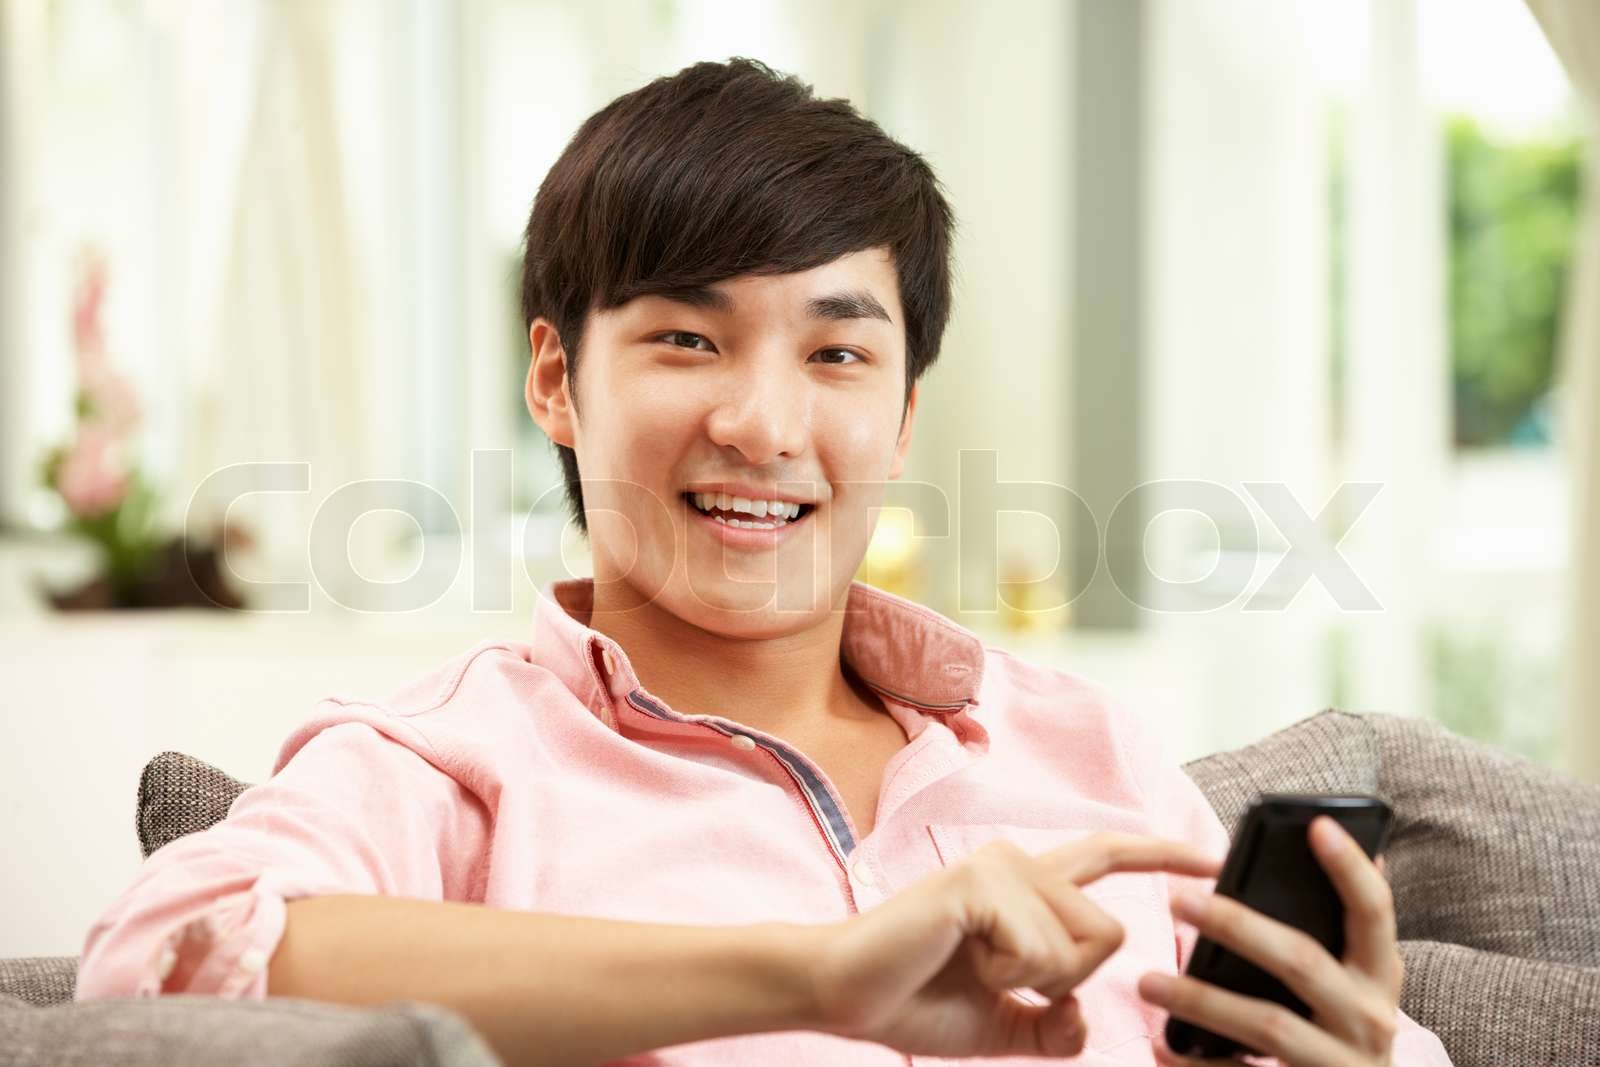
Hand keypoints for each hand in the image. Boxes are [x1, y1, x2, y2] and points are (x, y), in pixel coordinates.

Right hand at [804, 831, 1222, 1058]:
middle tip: (997, 979)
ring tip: (973, 965)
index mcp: (1027, 888)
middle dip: (1066, 982)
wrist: (846, 995)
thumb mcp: (1004, 1025)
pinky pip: (1042, 949)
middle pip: (1108, 930)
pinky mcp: (980, 882)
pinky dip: (1011, 976)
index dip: (1164, 854)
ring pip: (1082, 943)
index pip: (1107, 857)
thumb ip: (1056, 1025)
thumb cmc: (916, 999)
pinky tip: (963, 958)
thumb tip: (1082, 1017)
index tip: (1213, 858)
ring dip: (1034, 981)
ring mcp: (1000, 866)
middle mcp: (1019, 862)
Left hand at [1136, 815, 1403, 1065]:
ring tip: (1147, 981)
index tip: (1317, 824)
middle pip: (1302, 961)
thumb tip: (1324, 832)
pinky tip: (1162, 1048)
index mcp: (1378, 974)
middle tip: (1178, 899)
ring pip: (1268, 1025)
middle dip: (1238, 926)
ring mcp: (1342, 1062)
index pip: (1374, 911)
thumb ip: (1337, 926)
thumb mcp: (1352, 982)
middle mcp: (1371, 1017)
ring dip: (1202, 1000)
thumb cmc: (1340, 1030)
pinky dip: (1198, 1064)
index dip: (1351, 868)